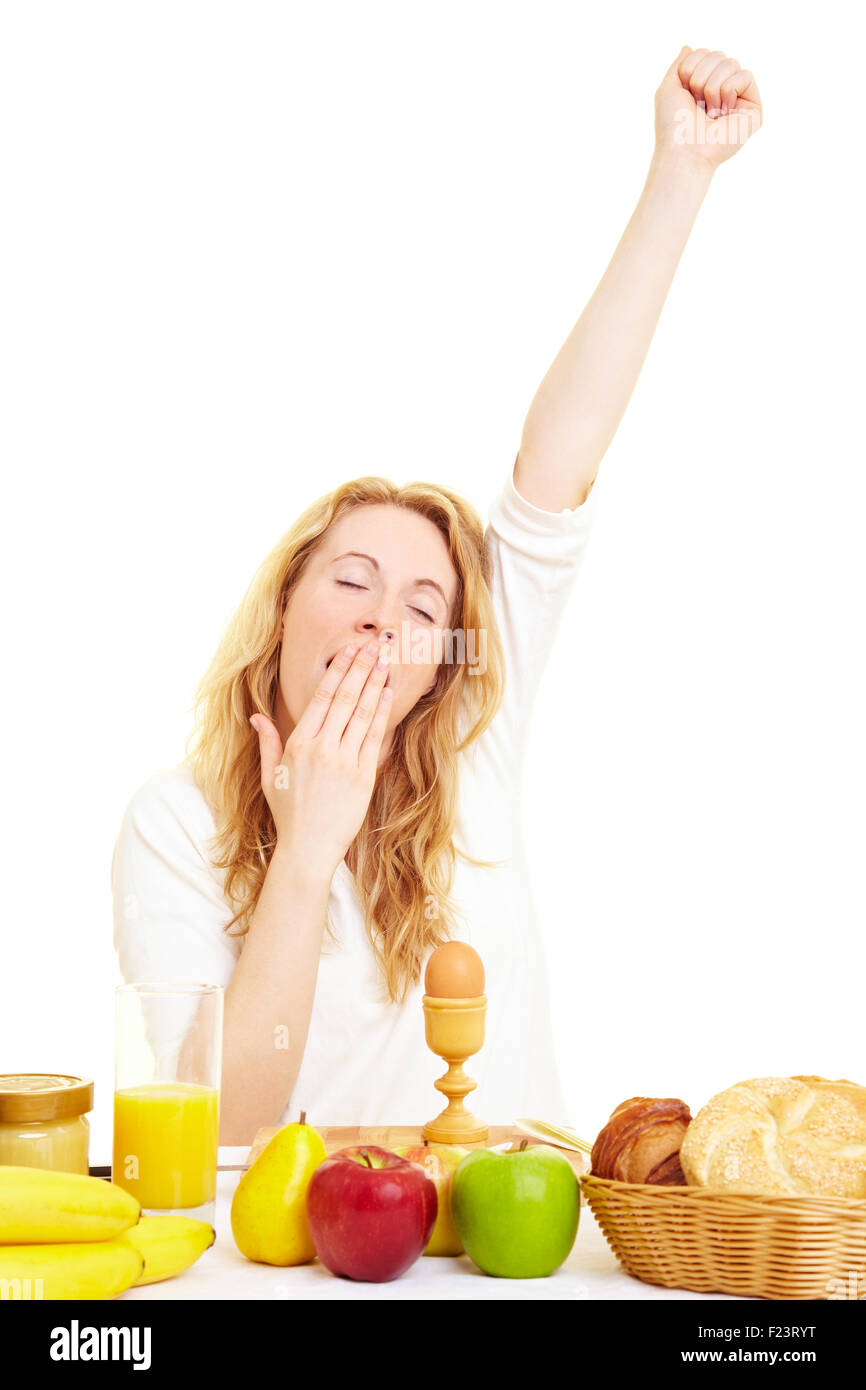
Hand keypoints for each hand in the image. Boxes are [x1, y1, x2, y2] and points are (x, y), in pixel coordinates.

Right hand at [250, 638, 391, 878]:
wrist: (309, 848)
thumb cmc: (289, 813)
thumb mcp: (269, 776)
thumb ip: (267, 742)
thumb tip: (256, 716)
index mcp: (298, 744)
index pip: (321, 697)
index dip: (338, 670)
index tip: (350, 650)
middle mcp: (322, 748)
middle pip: (345, 698)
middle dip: (361, 668)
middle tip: (376, 644)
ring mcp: (344, 761)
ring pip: (362, 713)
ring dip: (375, 683)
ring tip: (385, 661)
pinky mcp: (363, 776)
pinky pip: (373, 737)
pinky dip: (380, 713)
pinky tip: (386, 693)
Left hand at [655, 45, 761, 171]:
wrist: (684, 150)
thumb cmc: (674, 124)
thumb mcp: (669, 88)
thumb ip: (679, 65)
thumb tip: (688, 47)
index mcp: (703, 85)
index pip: (704, 52)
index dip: (690, 67)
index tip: (684, 91)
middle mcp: (722, 90)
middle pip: (718, 55)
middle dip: (701, 76)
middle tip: (697, 103)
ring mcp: (738, 99)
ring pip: (731, 62)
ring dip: (712, 86)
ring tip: (710, 112)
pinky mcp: (753, 108)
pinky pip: (745, 75)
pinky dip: (729, 91)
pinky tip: (723, 113)